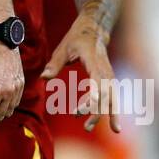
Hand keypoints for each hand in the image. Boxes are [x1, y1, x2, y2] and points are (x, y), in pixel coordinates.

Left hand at [41, 15, 119, 133]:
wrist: (94, 29)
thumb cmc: (76, 38)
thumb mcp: (63, 48)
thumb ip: (54, 64)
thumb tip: (44, 78)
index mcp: (94, 63)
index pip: (97, 84)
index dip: (92, 98)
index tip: (81, 110)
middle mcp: (105, 70)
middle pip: (107, 94)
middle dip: (99, 111)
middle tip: (87, 127)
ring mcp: (109, 74)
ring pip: (114, 96)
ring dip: (111, 112)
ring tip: (109, 130)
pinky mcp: (109, 78)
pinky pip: (112, 94)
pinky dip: (111, 107)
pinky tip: (107, 119)